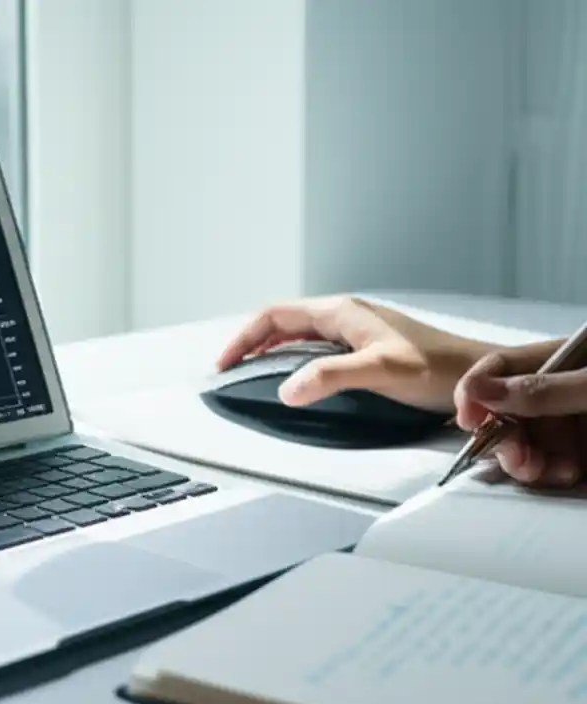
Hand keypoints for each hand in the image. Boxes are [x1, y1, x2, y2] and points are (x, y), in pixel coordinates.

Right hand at [217, 296, 494, 411]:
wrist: (479, 375)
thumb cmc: (437, 369)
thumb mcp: (380, 370)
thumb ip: (330, 377)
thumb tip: (284, 390)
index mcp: (341, 312)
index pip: (275, 316)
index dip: (243, 338)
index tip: (223, 366)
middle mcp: (345, 316)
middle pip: (282, 323)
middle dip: (250, 344)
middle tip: (229, 372)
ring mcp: (356, 332)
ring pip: (298, 336)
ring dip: (269, 352)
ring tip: (251, 376)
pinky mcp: (366, 350)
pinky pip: (315, 350)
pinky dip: (292, 361)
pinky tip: (294, 381)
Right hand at [454, 340, 585, 485]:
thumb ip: (542, 389)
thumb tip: (477, 391)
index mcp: (563, 358)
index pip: (502, 367)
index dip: (476, 390)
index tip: (467, 420)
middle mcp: (559, 388)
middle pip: (507, 409)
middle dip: (501, 435)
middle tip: (514, 458)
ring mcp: (570, 421)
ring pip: (524, 441)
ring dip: (523, 460)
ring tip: (539, 471)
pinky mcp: (581, 454)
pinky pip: (549, 463)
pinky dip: (549, 473)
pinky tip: (565, 474)